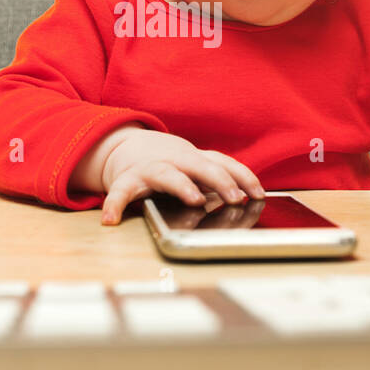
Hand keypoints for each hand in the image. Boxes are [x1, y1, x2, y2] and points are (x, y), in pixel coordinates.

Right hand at [97, 130, 264, 224]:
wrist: (125, 149)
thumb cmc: (170, 165)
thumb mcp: (195, 167)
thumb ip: (219, 179)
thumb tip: (254, 199)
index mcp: (194, 158)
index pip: (223, 163)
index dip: (242, 176)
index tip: (258, 193)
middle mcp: (174, 160)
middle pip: (200, 165)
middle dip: (220, 180)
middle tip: (236, 198)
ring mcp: (149, 168)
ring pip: (167, 173)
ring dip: (182, 185)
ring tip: (194, 200)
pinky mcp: (125, 179)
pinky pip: (119, 192)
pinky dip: (114, 204)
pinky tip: (111, 220)